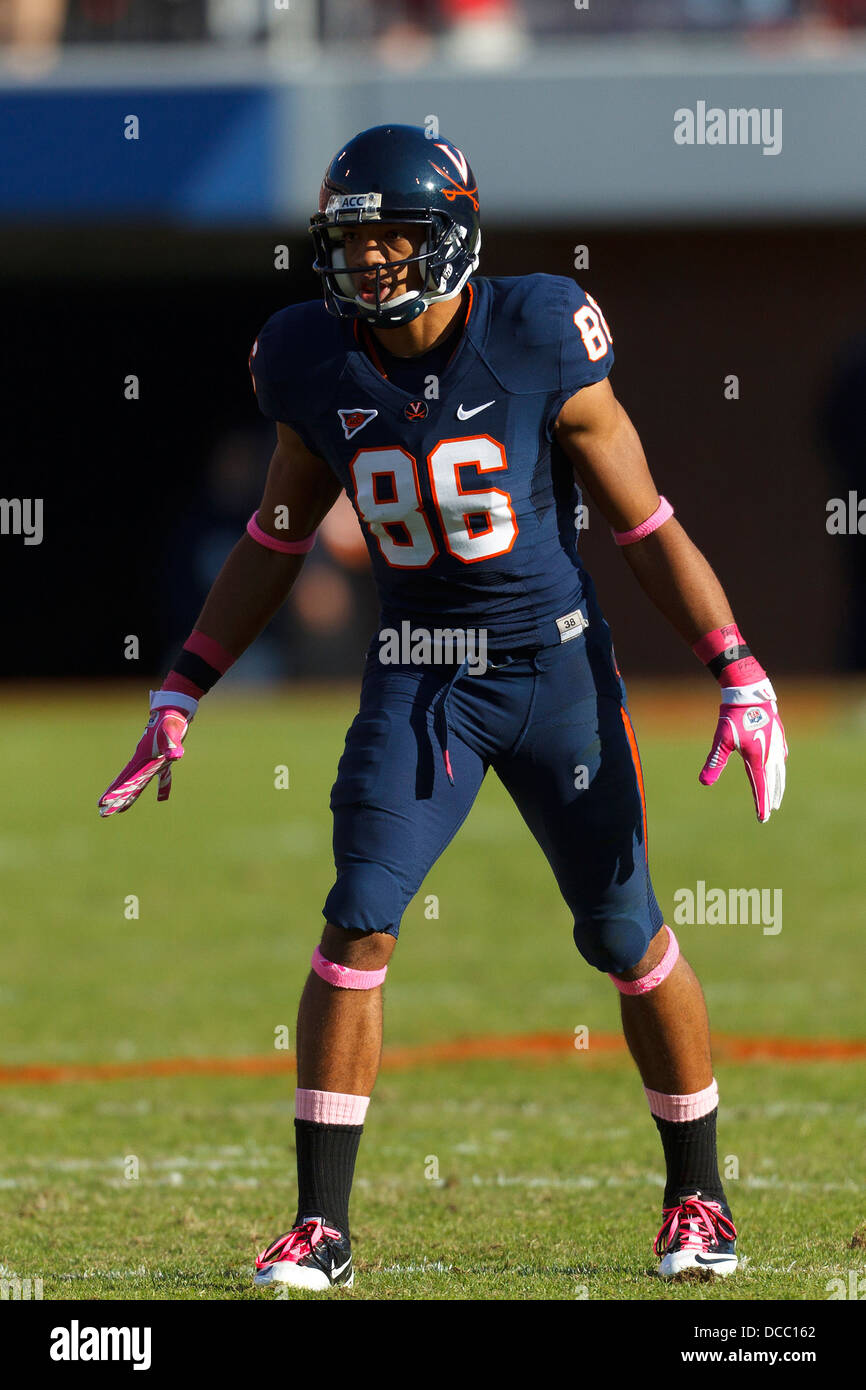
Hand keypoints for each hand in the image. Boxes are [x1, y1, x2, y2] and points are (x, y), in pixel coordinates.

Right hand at [98, 696, 193, 817]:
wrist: (173, 710)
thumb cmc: (170, 720)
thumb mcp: (171, 731)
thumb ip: (172, 743)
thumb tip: (176, 756)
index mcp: (141, 758)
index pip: (125, 779)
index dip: (115, 792)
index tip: (103, 803)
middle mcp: (143, 761)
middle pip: (127, 784)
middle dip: (116, 799)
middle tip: (103, 814)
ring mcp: (153, 761)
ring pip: (139, 783)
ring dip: (130, 796)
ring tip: (121, 810)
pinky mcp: (164, 759)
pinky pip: (161, 777)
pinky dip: (162, 787)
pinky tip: (161, 799)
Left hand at [699, 680, 786, 822]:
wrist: (750, 692)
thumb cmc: (734, 716)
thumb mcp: (721, 740)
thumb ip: (714, 763)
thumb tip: (704, 783)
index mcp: (758, 758)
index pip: (760, 787)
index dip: (761, 804)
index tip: (762, 818)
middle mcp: (770, 754)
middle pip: (772, 782)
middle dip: (770, 798)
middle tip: (769, 812)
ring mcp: (777, 744)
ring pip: (779, 771)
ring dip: (778, 785)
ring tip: (777, 798)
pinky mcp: (778, 735)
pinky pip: (781, 756)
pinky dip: (780, 767)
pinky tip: (780, 766)